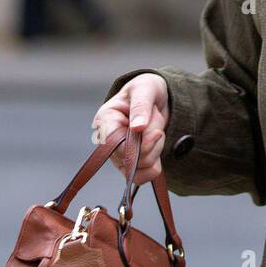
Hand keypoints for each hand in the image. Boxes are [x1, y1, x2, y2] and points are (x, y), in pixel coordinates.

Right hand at [93, 72, 168, 186]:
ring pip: (137, 169)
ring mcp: (118, 154)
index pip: (114, 145)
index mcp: (106, 120)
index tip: (157, 133)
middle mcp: (108, 140)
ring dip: (155, 153)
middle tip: (159, 129)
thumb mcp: (146, 89)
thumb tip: (137, 127)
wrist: (159, 97)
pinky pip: (141, 177)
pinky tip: (158, 149)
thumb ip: (141, 106)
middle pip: (128, 160)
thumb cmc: (147, 89)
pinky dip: (155, 167)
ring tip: (157, 133)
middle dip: (151, 146)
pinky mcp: (130, 163)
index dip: (136, 145)